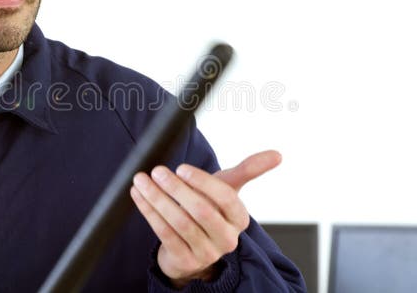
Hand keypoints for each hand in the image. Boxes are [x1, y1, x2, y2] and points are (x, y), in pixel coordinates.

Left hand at [130, 150, 281, 286]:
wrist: (192, 246)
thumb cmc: (211, 211)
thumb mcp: (228, 189)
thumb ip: (249, 170)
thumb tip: (277, 155)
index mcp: (239, 218)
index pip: (226, 198)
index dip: (203, 183)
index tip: (182, 168)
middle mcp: (226, 238)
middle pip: (201, 211)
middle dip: (176, 189)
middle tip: (157, 172)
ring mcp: (206, 252)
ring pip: (179, 223)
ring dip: (158, 200)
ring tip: (143, 181)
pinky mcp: (184, 260)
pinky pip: (164, 234)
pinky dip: (149, 212)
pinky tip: (139, 196)